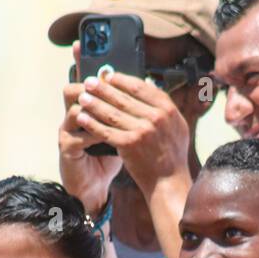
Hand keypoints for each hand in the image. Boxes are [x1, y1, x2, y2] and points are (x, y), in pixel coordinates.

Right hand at [58, 44, 123, 213]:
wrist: (95, 186)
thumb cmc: (108, 156)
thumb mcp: (121, 129)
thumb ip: (127, 109)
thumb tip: (146, 86)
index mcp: (87, 107)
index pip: (83, 79)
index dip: (81, 61)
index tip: (81, 42)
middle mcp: (73, 115)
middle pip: (73, 88)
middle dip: (89, 85)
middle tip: (103, 80)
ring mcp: (67, 131)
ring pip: (73, 110)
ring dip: (91, 111)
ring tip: (105, 111)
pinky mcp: (66, 149)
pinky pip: (76, 136)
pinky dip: (91, 135)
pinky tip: (102, 137)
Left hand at [73, 66, 190, 197]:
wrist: (169, 182)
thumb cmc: (172, 154)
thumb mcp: (176, 126)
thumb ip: (163, 107)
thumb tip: (148, 85)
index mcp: (167, 108)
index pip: (141, 87)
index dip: (122, 80)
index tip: (108, 76)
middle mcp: (155, 117)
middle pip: (124, 98)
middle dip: (104, 88)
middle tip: (89, 81)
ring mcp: (142, 131)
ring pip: (112, 113)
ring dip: (95, 103)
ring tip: (82, 97)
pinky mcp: (129, 145)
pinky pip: (106, 131)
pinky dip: (93, 123)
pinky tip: (83, 118)